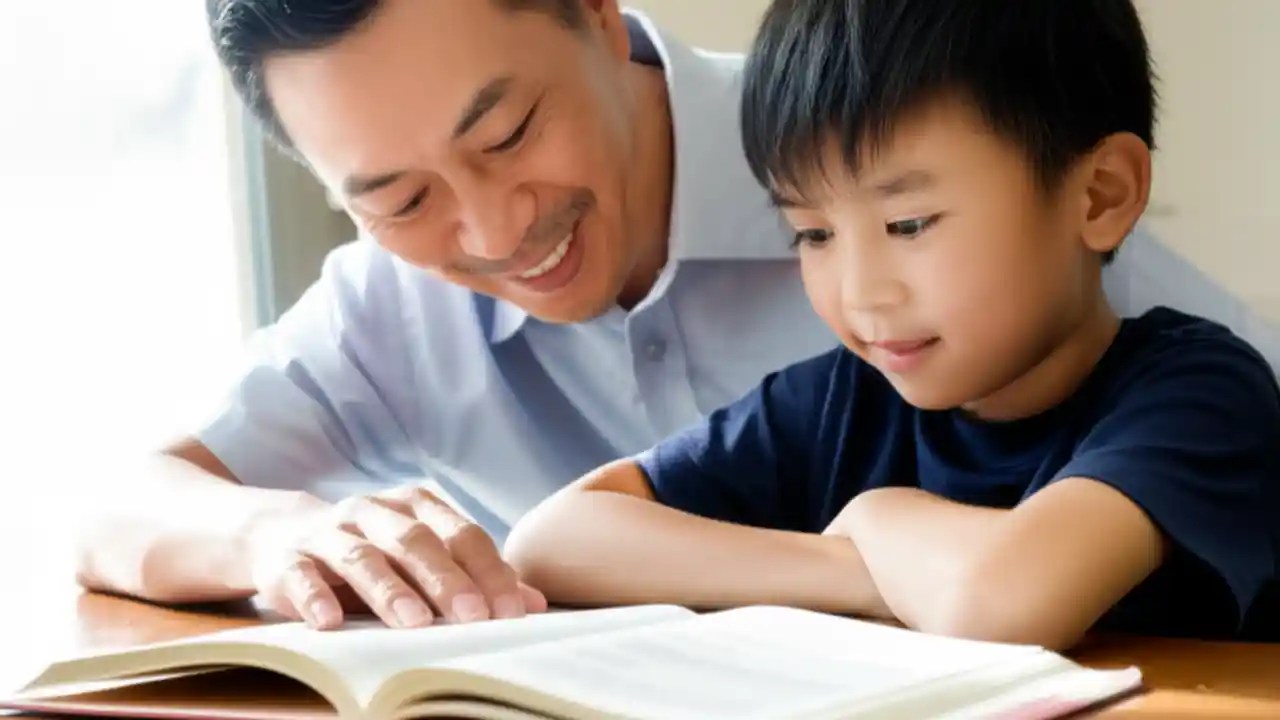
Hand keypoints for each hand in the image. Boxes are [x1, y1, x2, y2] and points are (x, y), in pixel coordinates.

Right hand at [245, 485, 547, 629]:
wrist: (280, 535)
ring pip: (362, 557)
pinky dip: (315, 597)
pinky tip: (330, 623)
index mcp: (416, 507)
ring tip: (414, 623)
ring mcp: (328, 533)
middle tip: (473, 617)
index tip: (511, 611)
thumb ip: (474, 577)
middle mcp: (373, 512)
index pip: (461, 535)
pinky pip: (300, 575)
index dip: (488, 571)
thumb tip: (533, 604)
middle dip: (447, 580)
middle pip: (416, 542)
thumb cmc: (371, 552)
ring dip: (390, 590)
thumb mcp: (423, 558)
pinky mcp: (286, 559)